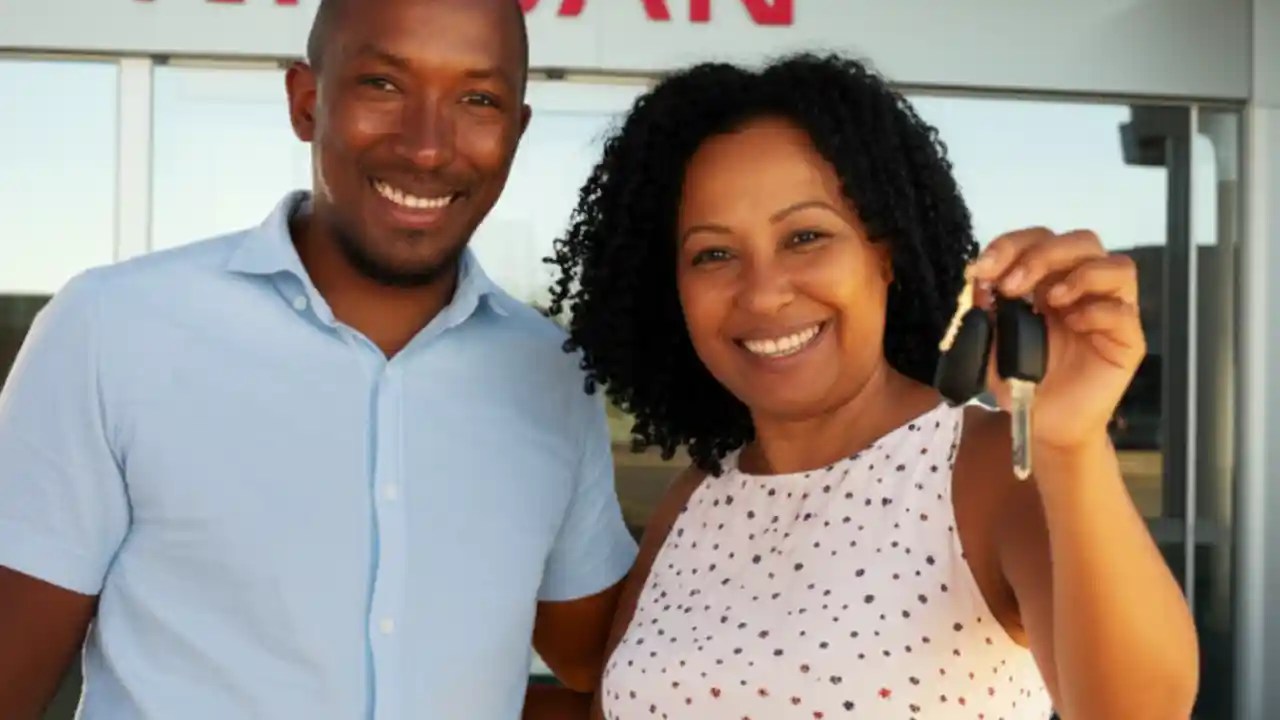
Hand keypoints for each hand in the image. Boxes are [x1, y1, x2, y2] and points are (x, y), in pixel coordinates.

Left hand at [968, 227, 1144, 451]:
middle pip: (1081, 242)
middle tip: (1012, 284)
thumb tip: (979, 280)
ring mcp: (1109, 311)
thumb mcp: (990, 344)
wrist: (1044, 424)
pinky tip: (1074, 325)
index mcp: (1048, 280)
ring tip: (1050, 300)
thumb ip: (985, 312)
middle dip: (1042, 255)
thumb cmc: (1021, 380)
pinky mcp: (1127, 340)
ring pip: (1117, 266)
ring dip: (1079, 274)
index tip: (983, 269)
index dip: (1011, 245)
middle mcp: (1082, 288)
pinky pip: (1124, 311)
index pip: (1039, 241)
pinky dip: (1098, 310)